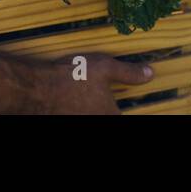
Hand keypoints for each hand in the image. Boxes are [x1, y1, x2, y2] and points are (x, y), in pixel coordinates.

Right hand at [37, 53, 152, 113]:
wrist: (40, 89)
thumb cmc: (74, 78)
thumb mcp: (105, 68)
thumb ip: (129, 72)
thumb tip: (150, 73)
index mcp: (111, 115)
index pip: (121, 115)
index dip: (119, 109)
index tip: (118, 105)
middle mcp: (96, 122)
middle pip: (107, 116)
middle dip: (106, 109)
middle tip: (100, 99)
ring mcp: (80, 123)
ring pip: (89, 116)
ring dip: (90, 110)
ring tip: (85, 98)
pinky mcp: (63, 120)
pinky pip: (76, 115)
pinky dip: (75, 110)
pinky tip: (70, 101)